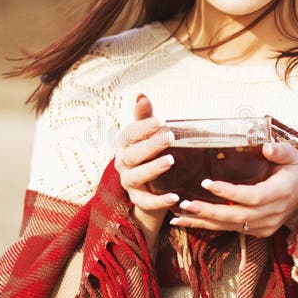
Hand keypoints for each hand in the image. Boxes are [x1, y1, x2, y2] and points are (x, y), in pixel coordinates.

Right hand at [114, 94, 178, 251]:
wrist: (148, 185)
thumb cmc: (148, 152)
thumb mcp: (148, 134)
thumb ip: (145, 117)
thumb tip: (141, 96)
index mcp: (124, 144)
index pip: (129, 134)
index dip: (143, 126)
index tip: (161, 120)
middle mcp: (122, 162)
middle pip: (132, 155)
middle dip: (150, 145)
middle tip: (170, 137)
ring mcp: (129, 182)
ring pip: (136, 176)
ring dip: (152, 169)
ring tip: (171, 161)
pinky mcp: (138, 199)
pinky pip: (146, 202)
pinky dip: (159, 201)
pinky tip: (175, 197)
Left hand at [169, 141, 297, 237]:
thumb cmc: (296, 172)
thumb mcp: (293, 157)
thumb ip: (280, 151)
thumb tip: (266, 146)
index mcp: (279, 193)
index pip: (251, 196)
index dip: (229, 192)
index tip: (206, 183)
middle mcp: (271, 214)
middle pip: (237, 217)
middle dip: (209, 212)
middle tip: (185, 203)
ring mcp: (264, 226)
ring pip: (230, 227)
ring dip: (203, 222)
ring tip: (177, 216)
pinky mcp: (257, 232)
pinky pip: (230, 230)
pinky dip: (208, 227)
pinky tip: (187, 221)